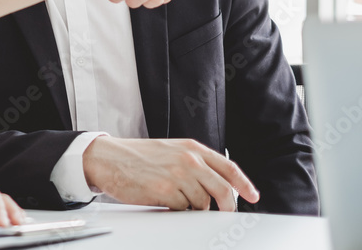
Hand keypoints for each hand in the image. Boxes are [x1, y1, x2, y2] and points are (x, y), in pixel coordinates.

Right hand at [82, 137, 258, 211]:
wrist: (108, 158)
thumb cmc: (137, 156)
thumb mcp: (170, 151)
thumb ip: (194, 163)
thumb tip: (215, 187)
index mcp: (191, 148)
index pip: (228, 167)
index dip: (244, 184)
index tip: (253, 196)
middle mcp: (188, 159)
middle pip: (223, 190)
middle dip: (227, 207)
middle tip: (223, 214)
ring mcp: (178, 175)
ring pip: (202, 203)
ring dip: (192, 207)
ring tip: (174, 197)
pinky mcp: (165, 191)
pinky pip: (183, 210)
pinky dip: (177, 210)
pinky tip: (163, 200)